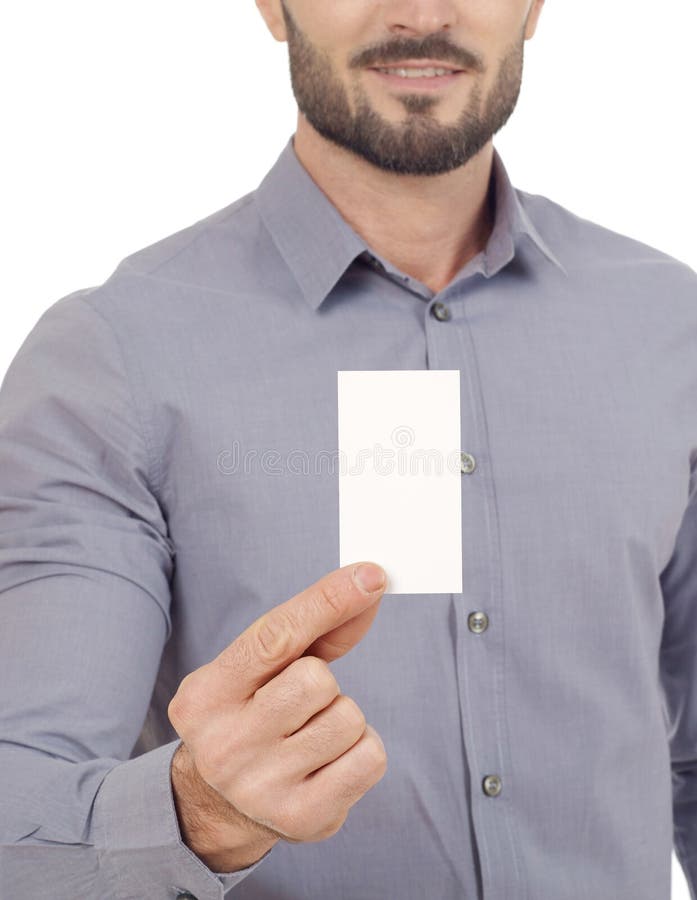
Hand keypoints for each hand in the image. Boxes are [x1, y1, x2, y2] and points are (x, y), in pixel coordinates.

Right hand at [167, 561, 387, 850]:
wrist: (218, 805)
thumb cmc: (250, 715)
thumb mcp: (261, 670)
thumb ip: (314, 626)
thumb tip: (369, 583)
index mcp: (205, 697)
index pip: (273, 637)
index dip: (326, 600)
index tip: (371, 576)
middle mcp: (225, 745)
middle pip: (318, 679)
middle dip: (322, 683)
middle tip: (298, 705)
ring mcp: (262, 788)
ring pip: (349, 717)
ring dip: (342, 718)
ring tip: (310, 735)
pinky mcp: (303, 819)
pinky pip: (371, 757)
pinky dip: (362, 750)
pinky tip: (329, 761)